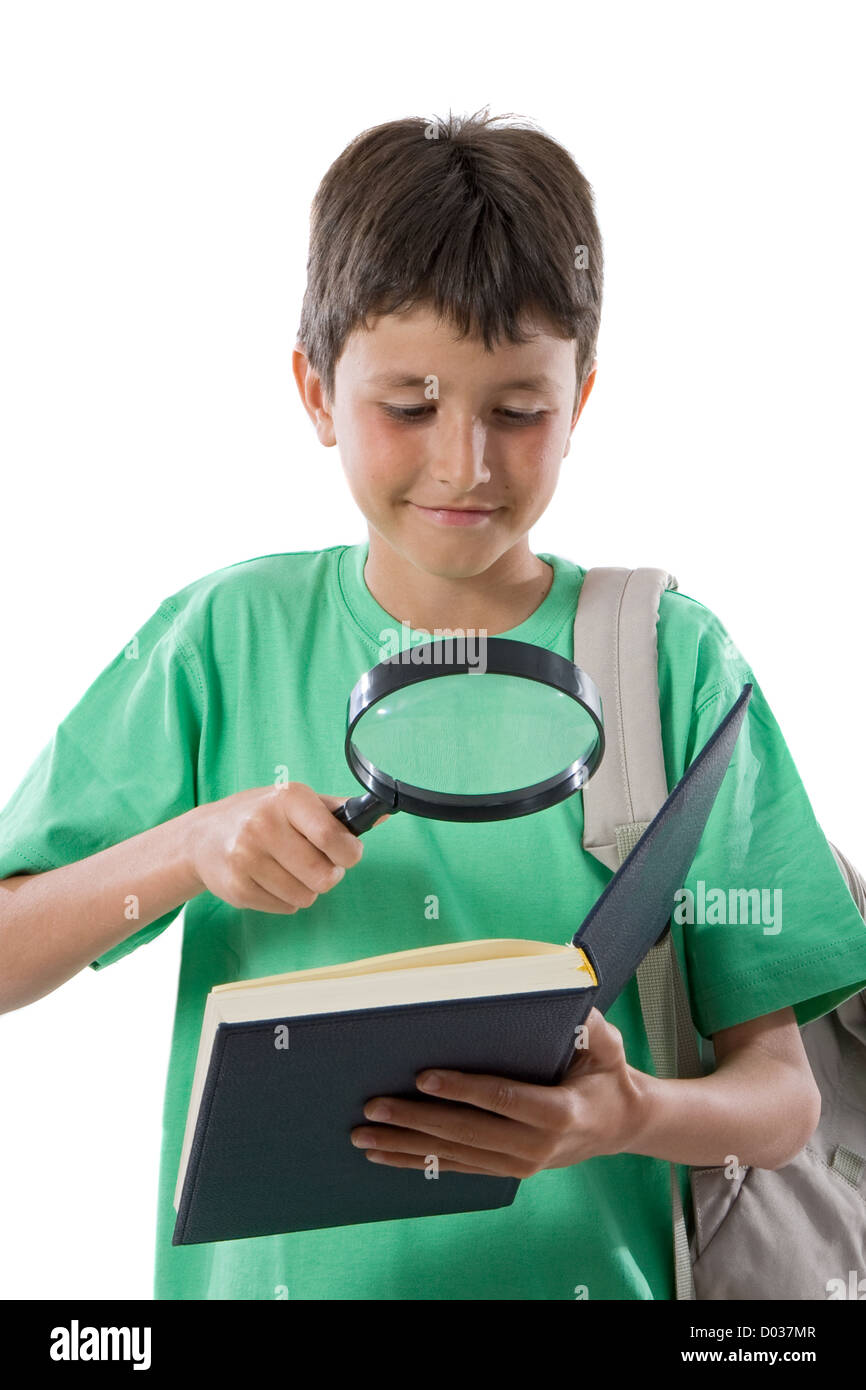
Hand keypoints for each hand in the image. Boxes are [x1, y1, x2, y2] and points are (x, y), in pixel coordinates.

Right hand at [184, 782, 388, 912]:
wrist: (202, 837)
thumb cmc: (260, 815)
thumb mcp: (297, 801)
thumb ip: (338, 811)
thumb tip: (383, 814)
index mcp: (287, 798)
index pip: (332, 836)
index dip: (349, 853)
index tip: (348, 854)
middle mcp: (263, 825)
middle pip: (323, 875)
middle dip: (328, 875)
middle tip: (316, 863)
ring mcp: (246, 858)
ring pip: (306, 896)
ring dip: (305, 888)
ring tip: (287, 869)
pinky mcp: (236, 888)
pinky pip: (285, 907)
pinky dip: (285, 899)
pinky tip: (268, 879)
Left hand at [349, 1008, 650, 1175]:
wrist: (620, 1126)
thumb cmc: (606, 1075)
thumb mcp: (608, 1045)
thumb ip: (588, 1024)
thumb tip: (559, 989)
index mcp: (559, 1112)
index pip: (504, 1099)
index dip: (463, 1089)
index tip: (423, 1077)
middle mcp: (535, 1147)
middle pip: (467, 1132)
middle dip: (416, 1119)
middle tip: (374, 1105)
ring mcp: (518, 1165)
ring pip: (453, 1154)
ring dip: (405, 1145)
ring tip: (364, 1134)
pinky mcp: (504, 1171)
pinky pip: (455, 1167)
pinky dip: (416, 1162)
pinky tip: (383, 1156)